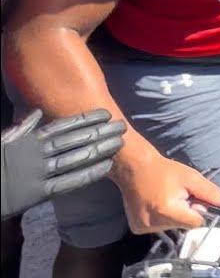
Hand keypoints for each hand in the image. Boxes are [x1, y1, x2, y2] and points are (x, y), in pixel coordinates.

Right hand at [1, 109, 125, 219]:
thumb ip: (22, 127)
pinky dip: (88, 174)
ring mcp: (38, 172)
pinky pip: (68, 182)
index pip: (64, 126)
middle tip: (122, 126)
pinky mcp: (37, 192)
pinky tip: (106, 167)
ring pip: (76, 158)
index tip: (106, 114)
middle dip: (100, 132)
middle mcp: (37, 154)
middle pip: (75, 140)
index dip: (87, 120)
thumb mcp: (5, 140)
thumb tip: (38, 113)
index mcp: (29, 140)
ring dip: (100, 150)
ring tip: (120, 142)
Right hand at [116, 152, 219, 232]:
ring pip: (172, 227)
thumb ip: (210, 192)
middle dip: (186, 213)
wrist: (134, 167)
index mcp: (167, 211)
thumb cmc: (165, 170)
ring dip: (174, 216)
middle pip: (184, 226)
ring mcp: (143, 228)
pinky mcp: (136, 229)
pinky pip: (159, 227)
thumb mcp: (191, 177)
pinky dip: (162, 219)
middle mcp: (153, 223)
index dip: (198, 210)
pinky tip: (157, 204)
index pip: (196, 223)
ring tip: (166, 198)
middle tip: (177, 195)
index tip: (191, 198)